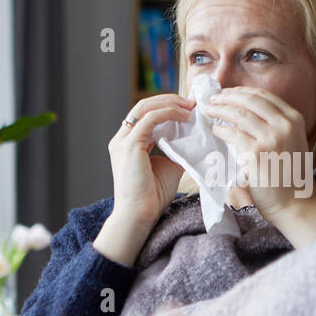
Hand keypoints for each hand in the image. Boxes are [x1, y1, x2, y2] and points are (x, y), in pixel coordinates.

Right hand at [94, 94, 192, 264]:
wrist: (140, 214)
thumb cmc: (152, 196)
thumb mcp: (168, 166)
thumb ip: (175, 149)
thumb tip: (194, 138)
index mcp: (128, 143)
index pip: (146, 115)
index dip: (167, 107)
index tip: (189, 107)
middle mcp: (122, 138)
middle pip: (144, 106)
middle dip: (169, 100)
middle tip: (192, 102)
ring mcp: (123, 140)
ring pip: (145, 107)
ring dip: (170, 103)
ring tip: (190, 106)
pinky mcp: (129, 145)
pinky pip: (150, 118)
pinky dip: (168, 113)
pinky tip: (184, 117)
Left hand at [203, 86, 315, 245]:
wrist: (294, 203)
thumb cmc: (290, 175)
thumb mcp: (292, 142)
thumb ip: (276, 125)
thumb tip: (246, 111)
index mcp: (294, 119)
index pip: (263, 95)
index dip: (242, 91)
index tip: (227, 93)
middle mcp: (285, 125)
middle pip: (250, 100)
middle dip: (227, 96)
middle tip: (212, 99)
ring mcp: (271, 138)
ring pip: (239, 114)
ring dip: (220, 110)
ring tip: (208, 111)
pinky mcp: (257, 154)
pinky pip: (233, 134)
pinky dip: (221, 130)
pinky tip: (215, 130)